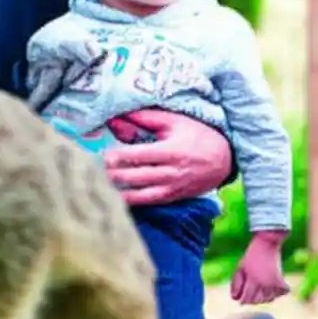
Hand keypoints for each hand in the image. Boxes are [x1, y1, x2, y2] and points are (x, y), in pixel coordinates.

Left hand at [102, 110, 232, 205]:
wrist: (225, 159)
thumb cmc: (199, 135)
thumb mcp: (176, 121)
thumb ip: (148, 118)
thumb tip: (120, 115)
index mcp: (171, 151)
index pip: (138, 156)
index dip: (118, 157)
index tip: (103, 156)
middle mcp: (171, 172)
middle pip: (135, 177)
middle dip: (113, 176)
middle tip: (92, 173)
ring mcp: (172, 188)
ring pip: (140, 194)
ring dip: (118, 192)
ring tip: (99, 188)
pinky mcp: (173, 197)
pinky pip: (148, 202)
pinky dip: (132, 202)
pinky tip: (116, 199)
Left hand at [230, 231, 289, 304]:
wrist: (266, 244)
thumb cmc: (251, 256)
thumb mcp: (240, 268)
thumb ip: (236, 284)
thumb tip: (235, 298)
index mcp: (253, 280)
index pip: (247, 298)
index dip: (243, 300)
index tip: (242, 299)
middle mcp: (264, 283)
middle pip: (257, 301)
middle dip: (252, 300)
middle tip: (250, 294)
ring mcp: (274, 283)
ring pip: (269, 299)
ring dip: (263, 298)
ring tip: (259, 291)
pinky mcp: (281, 280)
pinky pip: (280, 293)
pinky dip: (276, 293)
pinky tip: (271, 290)